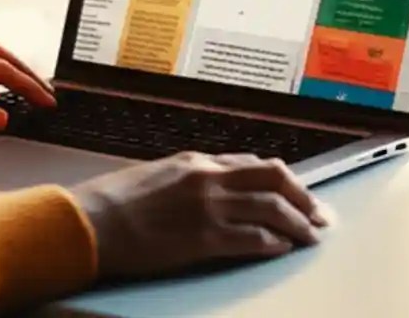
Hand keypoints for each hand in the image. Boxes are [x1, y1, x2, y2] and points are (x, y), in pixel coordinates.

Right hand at [70, 152, 333, 278]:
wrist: (90, 222)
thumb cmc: (115, 202)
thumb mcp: (159, 175)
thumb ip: (192, 178)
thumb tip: (217, 187)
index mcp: (197, 161)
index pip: (253, 164)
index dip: (282, 179)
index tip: (296, 191)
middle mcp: (208, 177)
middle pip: (274, 176)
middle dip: (303, 194)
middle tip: (318, 212)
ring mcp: (208, 206)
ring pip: (272, 207)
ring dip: (298, 221)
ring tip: (310, 234)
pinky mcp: (203, 237)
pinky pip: (252, 238)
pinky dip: (273, 242)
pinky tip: (282, 247)